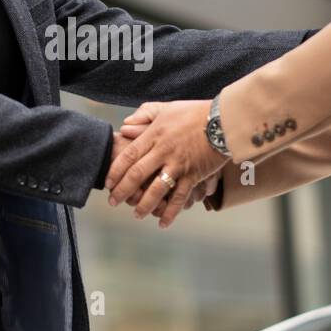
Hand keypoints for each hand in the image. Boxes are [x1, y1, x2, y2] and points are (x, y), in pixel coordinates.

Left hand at [106, 99, 226, 227]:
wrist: (223, 120)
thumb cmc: (194, 112)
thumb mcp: (166, 107)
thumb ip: (144, 114)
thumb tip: (125, 126)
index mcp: (154, 135)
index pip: (128, 156)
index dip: (115, 171)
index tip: (107, 183)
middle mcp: (163, 151)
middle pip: (137, 175)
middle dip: (122, 191)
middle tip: (113, 202)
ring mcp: (178, 164)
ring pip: (156, 190)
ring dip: (144, 205)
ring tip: (136, 214)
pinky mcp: (194, 174)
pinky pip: (179, 197)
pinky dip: (170, 212)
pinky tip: (163, 223)